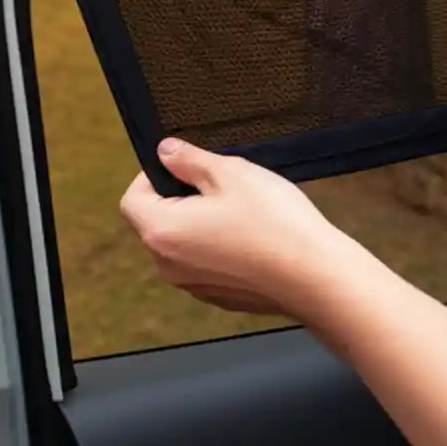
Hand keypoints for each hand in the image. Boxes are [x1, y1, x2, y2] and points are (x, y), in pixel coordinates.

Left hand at [120, 138, 363, 316]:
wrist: (314, 276)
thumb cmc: (274, 223)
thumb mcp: (229, 173)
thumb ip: (188, 160)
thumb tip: (164, 151)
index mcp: (162, 231)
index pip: (132, 198)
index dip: (153, 176)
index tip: (185, 167)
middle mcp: (168, 264)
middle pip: (156, 222)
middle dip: (181, 199)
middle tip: (222, 186)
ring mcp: (193, 284)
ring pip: (183, 243)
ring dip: (202, 223)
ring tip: (243, 212)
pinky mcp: (218, 295)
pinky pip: (206, 263)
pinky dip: (220, 247)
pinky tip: (253, 237)